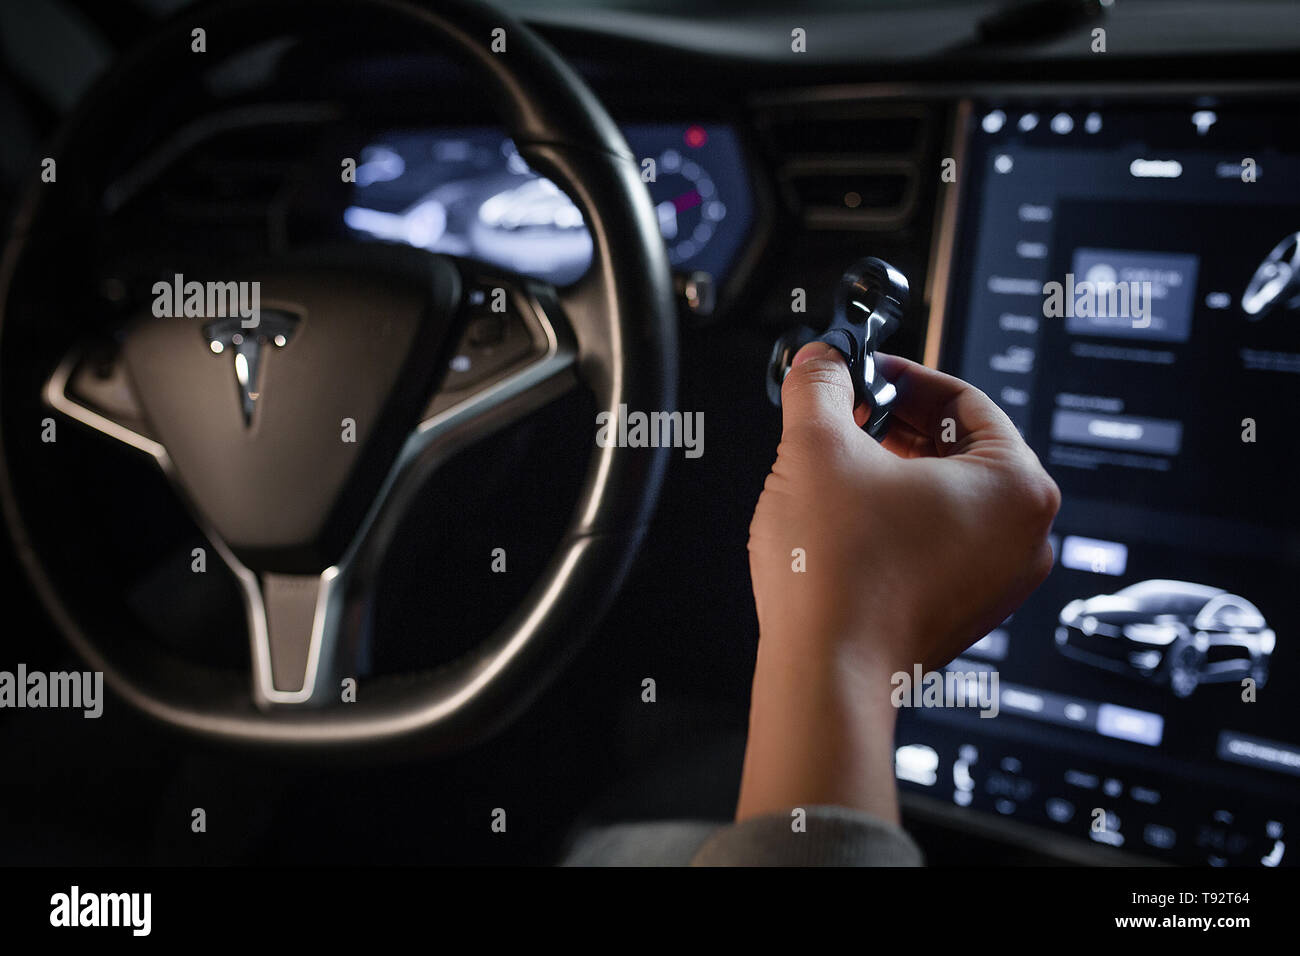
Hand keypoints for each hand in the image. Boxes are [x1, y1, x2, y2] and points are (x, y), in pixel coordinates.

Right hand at [737, 344, 1058, 821]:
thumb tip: (820, 364)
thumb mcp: (816, 447)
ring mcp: (997, 583)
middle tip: (845, 414)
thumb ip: (821, 386)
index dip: (902, 376)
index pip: (963, 401)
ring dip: (893, 472)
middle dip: (895, 424)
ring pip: (945, 498)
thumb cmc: (838, 574)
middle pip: (958, 449)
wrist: (825, 673)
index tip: (863, 373)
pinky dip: (897, 520)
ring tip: (837, 465)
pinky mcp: (963, 613)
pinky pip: (937, 544)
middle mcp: (1024, 537)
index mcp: (1017, 485)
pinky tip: (846, 518)